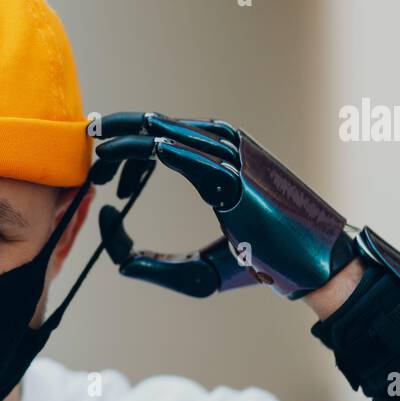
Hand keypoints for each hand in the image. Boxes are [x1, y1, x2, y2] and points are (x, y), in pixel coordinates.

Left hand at [91, 112, 355, 299]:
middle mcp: (223, 150)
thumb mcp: (195, 272)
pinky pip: (187, 152)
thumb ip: (153, 265)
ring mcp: (231, 158)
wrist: (310, 266)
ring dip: (126, 140)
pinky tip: (130, 150)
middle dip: (117, 136)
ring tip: (97, 150)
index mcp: (217, 162)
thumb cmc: (260, 265)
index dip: (129, 155)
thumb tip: (116, 263)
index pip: (162, 141)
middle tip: (89, 151)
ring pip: (164, 134)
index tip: (109, 183)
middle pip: (157, 128)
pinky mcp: (235, 174)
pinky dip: (155, 148)